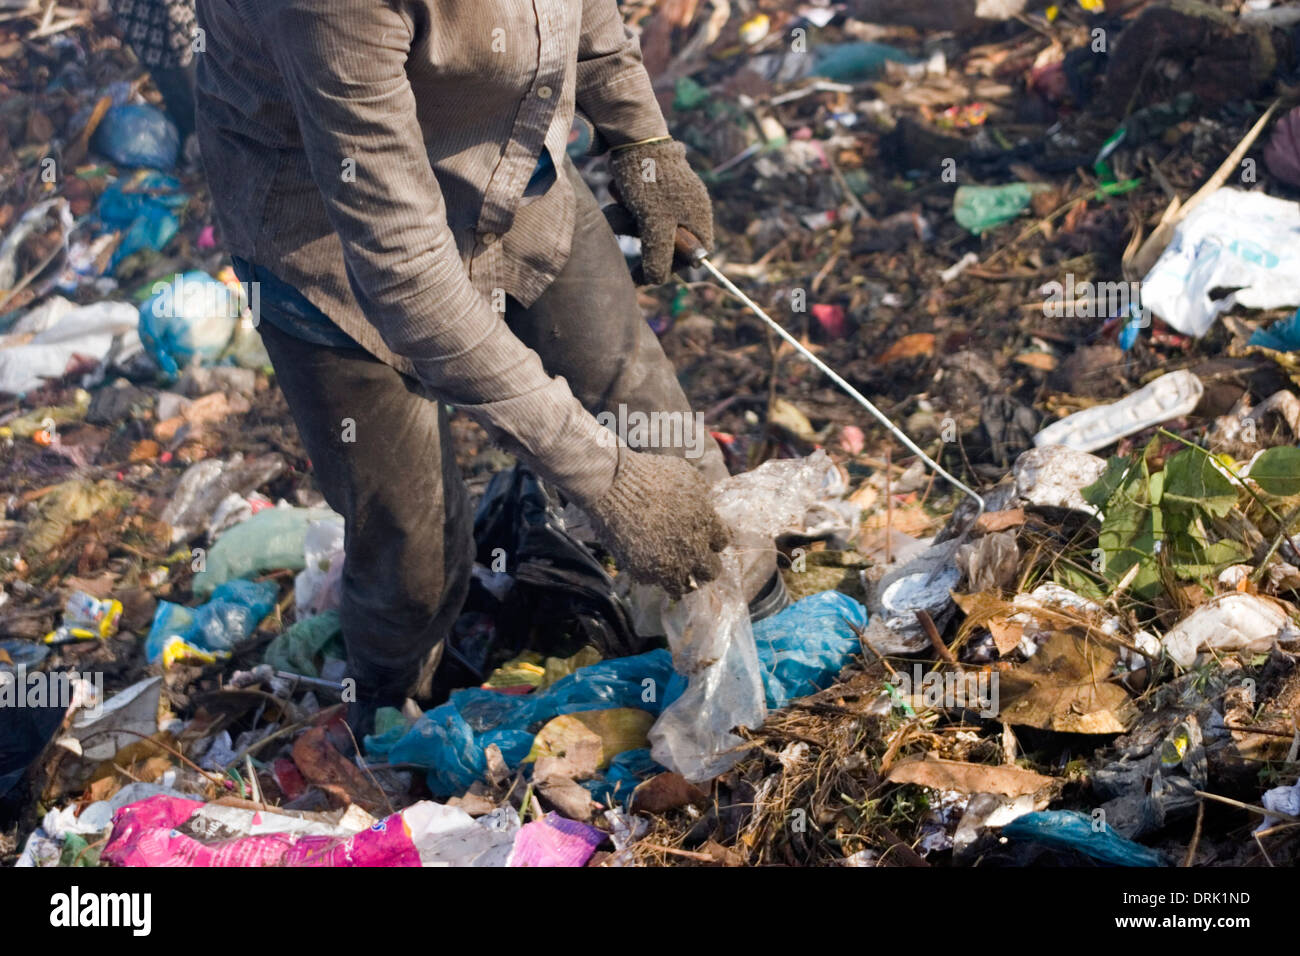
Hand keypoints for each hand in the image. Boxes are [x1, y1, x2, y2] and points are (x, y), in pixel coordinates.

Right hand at [585, 448, 728, 596]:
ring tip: (670, 571)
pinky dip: (652, 573)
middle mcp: (693, 549)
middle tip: (693, 560)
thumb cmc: (651, 475)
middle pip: (710, 571)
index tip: (704, 538)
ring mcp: (669, 564)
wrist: (615, 487)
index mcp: (707, 524)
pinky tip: (646, 561)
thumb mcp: (688, 477)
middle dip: (704, 566)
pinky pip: (654, 581)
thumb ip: (702, 497)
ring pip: (683, 586)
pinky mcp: (645, 571)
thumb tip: (706, 503)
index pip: (722, 543)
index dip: (712, 540)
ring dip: (680, 578)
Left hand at [604, 138, 713, 284]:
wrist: (633, 139)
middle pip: (668, 243)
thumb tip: (656, 281)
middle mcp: (688, 208)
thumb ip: (658, 256)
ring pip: (649, 227)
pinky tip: (619, 196)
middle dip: (644, 241)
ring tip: (620, 209)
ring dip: (629, 224)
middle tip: (628, 237)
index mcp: (698, 216)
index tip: (650, 272)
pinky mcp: (650, 190)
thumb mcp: (654, 225)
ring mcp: (668, 198)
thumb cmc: (650, 182)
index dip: (673, 266)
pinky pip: (638, 211)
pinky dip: (625, 210)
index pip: (694, 254)